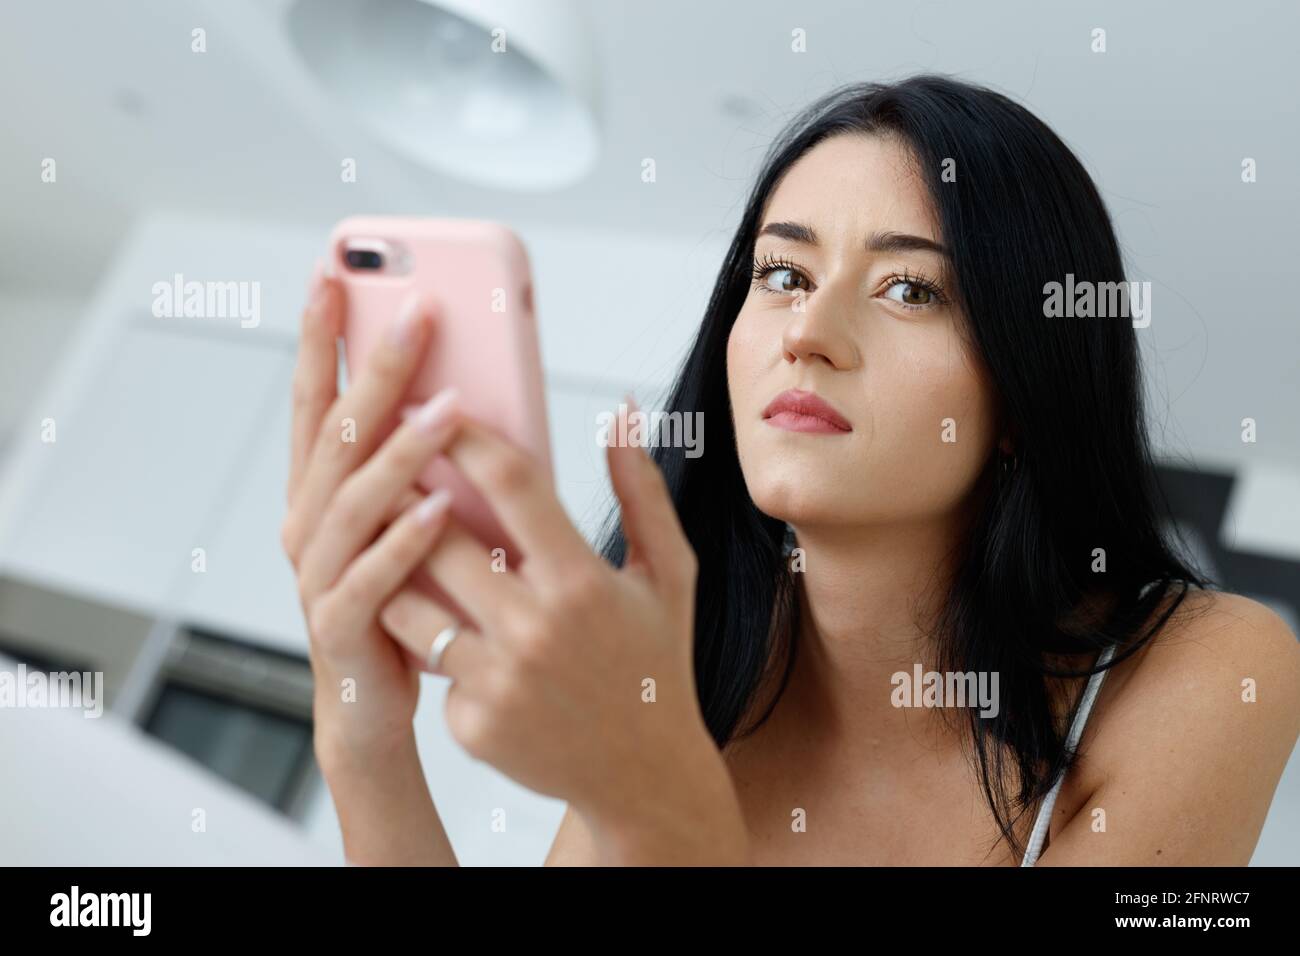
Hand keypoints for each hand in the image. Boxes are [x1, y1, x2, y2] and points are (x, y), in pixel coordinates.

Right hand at [280, 263, 461, 763]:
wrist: (373, 702)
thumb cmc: (402, 599)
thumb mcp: (411, 519)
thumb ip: (423, 464)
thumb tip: (471, 388)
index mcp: (322, 489)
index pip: (318, 398)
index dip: (319, 336)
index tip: (331, 270)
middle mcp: (308, 522)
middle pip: (338, 434)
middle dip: (374, 369)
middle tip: (417, 314)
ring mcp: (319, 573)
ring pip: (354, 499)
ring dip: (401, 450)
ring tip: (448, 407)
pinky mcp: (340, 624)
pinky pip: (373, 576)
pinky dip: (405, 541)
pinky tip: (440, 510)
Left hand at [378, 404, 747, 858]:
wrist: (646, 775)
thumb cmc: (656, 663)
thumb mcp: (669, 575)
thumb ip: (641, 491)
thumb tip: (619, 411)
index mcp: (583, 582)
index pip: (510, 484)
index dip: (464, 437)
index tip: (434, 407)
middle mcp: (535, 630)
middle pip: (439, 537)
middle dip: (404, 490)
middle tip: (384, 460)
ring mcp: (498, 680)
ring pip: (408, 601)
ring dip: (393, 563)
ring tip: (388, 534)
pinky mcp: (471, 723)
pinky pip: (427, 662)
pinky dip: (431, 638)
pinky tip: (443, 628)